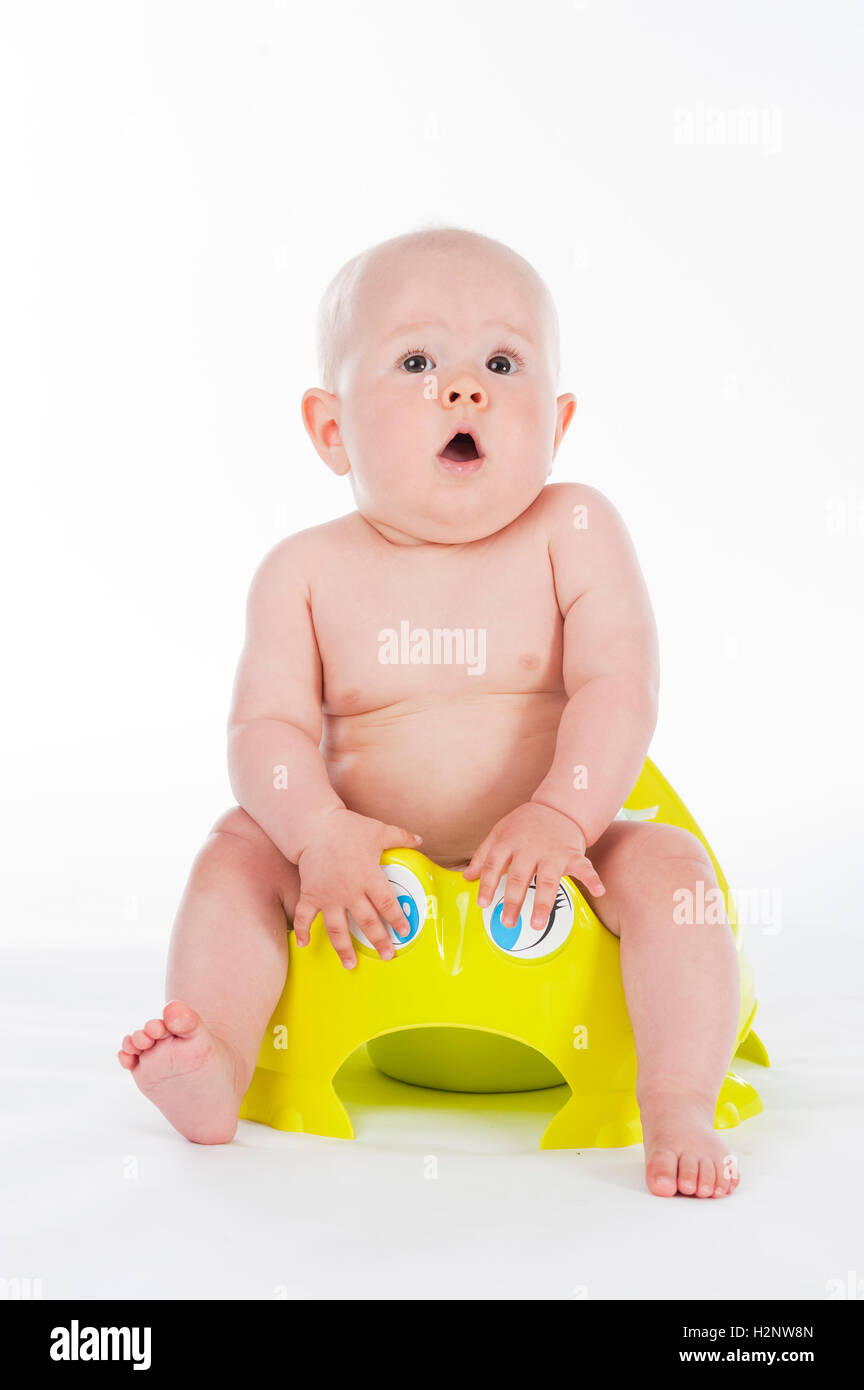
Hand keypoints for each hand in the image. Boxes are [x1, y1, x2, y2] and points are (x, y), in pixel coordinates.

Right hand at [293, 809, 422, 967]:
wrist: (316, 825)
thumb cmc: (348, 828)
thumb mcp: (379, 830)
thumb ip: (401, 837)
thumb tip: (420, 839)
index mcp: (369, 877)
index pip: (387, 903)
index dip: (396, 919)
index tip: (404, 932)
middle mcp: (349, 891)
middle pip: (367, 922)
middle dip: (378, 940)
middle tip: (386, 955)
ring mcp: (329, 895)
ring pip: (337, 928)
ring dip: (344, 948)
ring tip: (350, 964)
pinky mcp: (311, 894)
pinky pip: (304, 916)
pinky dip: (302, 931)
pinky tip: (304, 944)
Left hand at [462, 801, 604, 930]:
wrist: (557, 806)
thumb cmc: (525, 824)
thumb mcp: (499, 832)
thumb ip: (483, 855)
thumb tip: (466, 877)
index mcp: (508, 842)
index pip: (493, 865)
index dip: (487, 885)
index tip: (483, 904)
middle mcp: (529, 848)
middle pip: (519, 877)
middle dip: (512, 901)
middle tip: (507, 922)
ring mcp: (552, 852)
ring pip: (547, 880)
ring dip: (542, 903)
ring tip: (536, 923)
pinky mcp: (572, 853)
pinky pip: (584, 867)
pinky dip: (593, 879)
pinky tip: (599, 891)